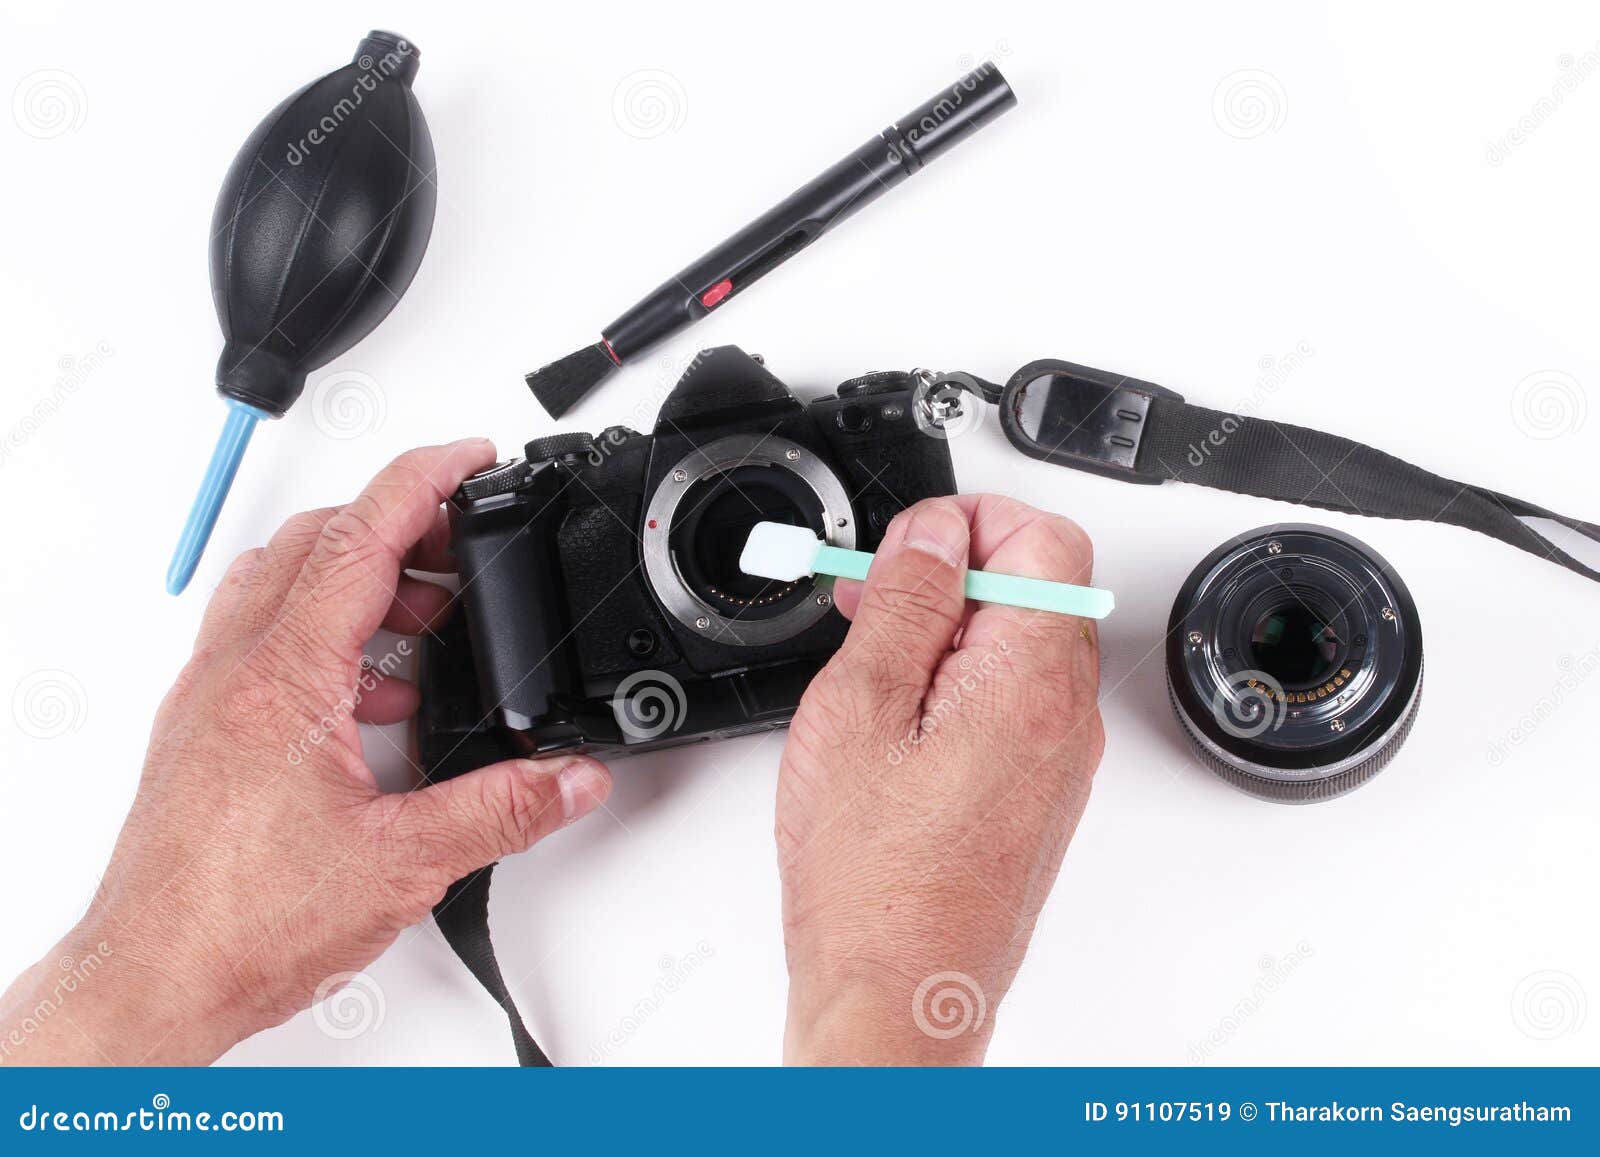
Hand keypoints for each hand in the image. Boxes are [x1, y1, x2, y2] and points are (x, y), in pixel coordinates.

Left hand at [0, 440, 611, 1064]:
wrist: (156, 979)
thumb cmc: (240, 922)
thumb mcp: (403, 861)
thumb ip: (505, 809)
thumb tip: (571, 777)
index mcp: (285, 678)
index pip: (360, 537)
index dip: (424, 481)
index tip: (470, 457)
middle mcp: (236, 671)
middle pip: (316, 542)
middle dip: (398, 524)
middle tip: (463, 540)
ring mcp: (211, 697)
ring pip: (280, 584)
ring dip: (357, 577)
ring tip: (427, 616)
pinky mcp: (203, 730)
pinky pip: (262, 639)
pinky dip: (323, 633)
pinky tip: (370, 693)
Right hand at [777, 495, 1103, 1064]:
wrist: (900, 996)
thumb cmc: (876, 885)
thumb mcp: (859, 711)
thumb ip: (903, 605)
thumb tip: (930, 535)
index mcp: (1031, 680)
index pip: (1045, 537)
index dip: (969, 519)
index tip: (904, 548)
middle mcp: (1066, 717)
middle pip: (1039, 587)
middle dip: (954, 572)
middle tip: (872, 597)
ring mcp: (1059, 760)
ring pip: (1023, 645)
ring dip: (951, 630)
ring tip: (871, 665)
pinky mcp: (1039, 794)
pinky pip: (1015, 703)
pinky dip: (961, 684)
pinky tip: (896, 719)